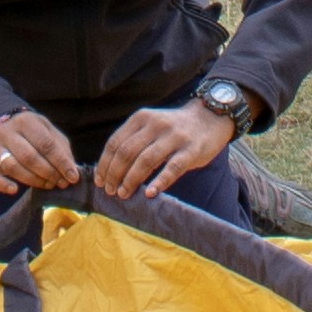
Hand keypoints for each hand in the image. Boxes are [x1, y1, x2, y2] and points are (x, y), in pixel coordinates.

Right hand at [0, 107, 82, 199]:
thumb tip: (72, 172)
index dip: (61, 163)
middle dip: (48, 173)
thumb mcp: (50, 133)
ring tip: (46, 185)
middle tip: (60, 183)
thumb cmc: (33, 133)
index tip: (73, 177)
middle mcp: (7, 131)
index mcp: (26, 121)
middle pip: (29, 157)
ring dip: (32, 180)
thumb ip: (62, 150)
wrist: (4, 125)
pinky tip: (14, 189)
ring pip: (11, 166)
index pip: (46, 144)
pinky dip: (0, 184)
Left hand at [83, 97, 239, 201]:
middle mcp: (156, 125)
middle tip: (110, 191)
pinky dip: (159, 182)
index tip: (100, 181)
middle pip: (127, 152)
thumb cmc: (175, 127)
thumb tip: (110, 169)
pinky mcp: (191, 150)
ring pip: (146, 160)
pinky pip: (172, 168)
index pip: (115, 143)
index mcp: (141, 118)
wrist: (210, 117)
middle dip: (115, 174)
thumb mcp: (151, 124)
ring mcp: (174, 137)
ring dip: (131, 180)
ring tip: (124, 194)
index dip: (105, 164)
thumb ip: (133, 139)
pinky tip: (150, 193)